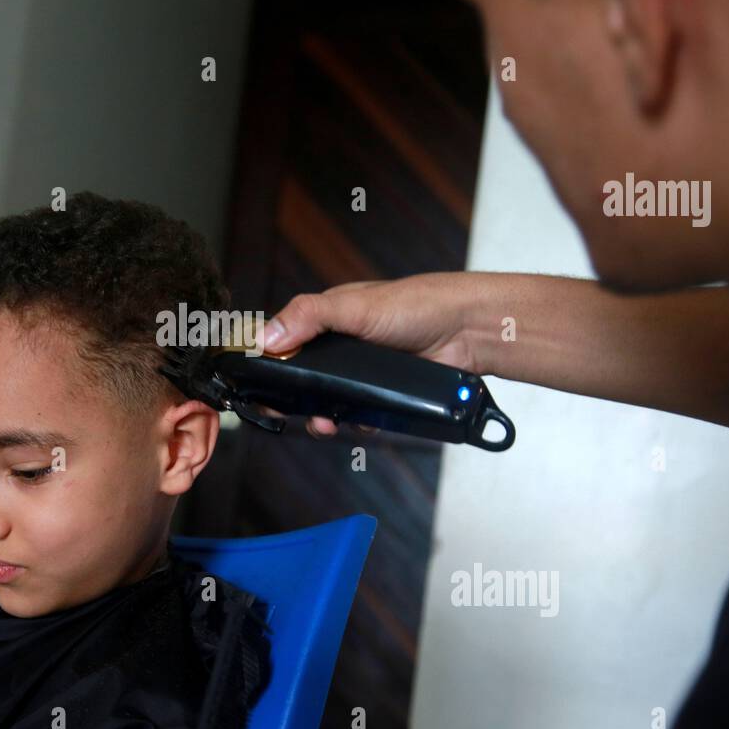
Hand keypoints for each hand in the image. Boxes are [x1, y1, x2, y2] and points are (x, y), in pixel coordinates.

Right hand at [253, 273, 480, 437]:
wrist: (469, 331)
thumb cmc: (417, 304)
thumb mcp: (355, 306)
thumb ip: (309, 316)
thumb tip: (266, 336)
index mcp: (330, 318)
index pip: (288, 341)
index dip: (271, 363)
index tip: (259, 386)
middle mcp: (345, 345)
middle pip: (306, 378)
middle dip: (294, 399)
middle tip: (284, 414)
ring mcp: (365, 371)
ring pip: (331, 400)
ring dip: (323, 415)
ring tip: (325, 423)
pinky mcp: (386, 393)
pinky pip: (362, 414)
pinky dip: (357, 422)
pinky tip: (360, 423)